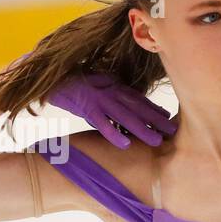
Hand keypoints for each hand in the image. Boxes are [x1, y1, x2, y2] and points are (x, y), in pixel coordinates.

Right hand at [47, 69, 177, 148]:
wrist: (46, 77)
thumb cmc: (72, 84)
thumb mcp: (96, 88)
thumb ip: (110, 98)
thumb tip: (123, 114)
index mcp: (113, 86)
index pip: (139, 100)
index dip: (155, 110)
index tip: (171, 120)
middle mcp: (110, 91)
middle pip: (138, 108)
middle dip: (157, 120)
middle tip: (174, 132)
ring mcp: (99, 98)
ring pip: (125, 116)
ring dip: (142, 129)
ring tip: (157, 141)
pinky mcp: (85, 106)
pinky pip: (101, 122)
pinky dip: (113, 133)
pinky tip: (125, 144)